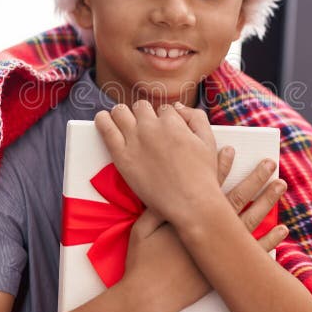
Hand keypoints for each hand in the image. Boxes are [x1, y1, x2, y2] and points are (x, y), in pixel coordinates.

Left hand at [94, 100, 219, 224]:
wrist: (191, 204)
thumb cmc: (203, 176)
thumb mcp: (208, 141)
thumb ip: (196, 117)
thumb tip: (177, 106)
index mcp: (172, 122)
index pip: (164, 109)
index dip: (164, 118)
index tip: (163, 128)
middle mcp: (152, 127)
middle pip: (141, 107)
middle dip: (144, 114)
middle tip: (144, 127)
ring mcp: (135, 141)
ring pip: (120, 112)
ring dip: (122, 113)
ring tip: (122, 120)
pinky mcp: (122, 156)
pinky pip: (106, 129)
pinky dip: (102, 120)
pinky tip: (102, 119)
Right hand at [121, 154, 288, 311]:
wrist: (148, 295)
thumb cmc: (141, 262)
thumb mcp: (142, 227)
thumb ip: (156, 207)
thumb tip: (167, 189)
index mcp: (189, 217)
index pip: (209, 185)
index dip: (221, 166)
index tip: (232, 150)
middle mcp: (209, 230)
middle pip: (237, 197)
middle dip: (254, 178)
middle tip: (270, 163)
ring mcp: (220, 250)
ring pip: (250, 219)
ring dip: (266, 201)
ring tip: (280, 186)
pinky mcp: (225, 269)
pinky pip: (253, 252)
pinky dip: (269, 240)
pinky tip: (282, 229)